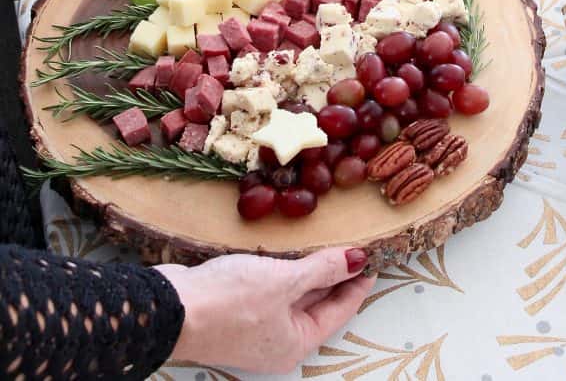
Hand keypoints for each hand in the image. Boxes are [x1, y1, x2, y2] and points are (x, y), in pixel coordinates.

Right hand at [157, 247, 374, 373]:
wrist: (168, 308)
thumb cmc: (228, 301)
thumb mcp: (283, 281)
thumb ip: (321, 269)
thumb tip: (357, 260)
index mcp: (295, 343)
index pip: (340, 310)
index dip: (358, 281)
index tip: (373, 257)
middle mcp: (278, 341)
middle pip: (318, 305)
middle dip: (336, 276)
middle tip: (355, 247)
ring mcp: (256, 328)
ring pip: (295, 297)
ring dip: (311, 273)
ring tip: (328, 246)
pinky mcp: (236, 312)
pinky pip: (273, 291)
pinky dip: (286, 273)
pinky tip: (289, 253)